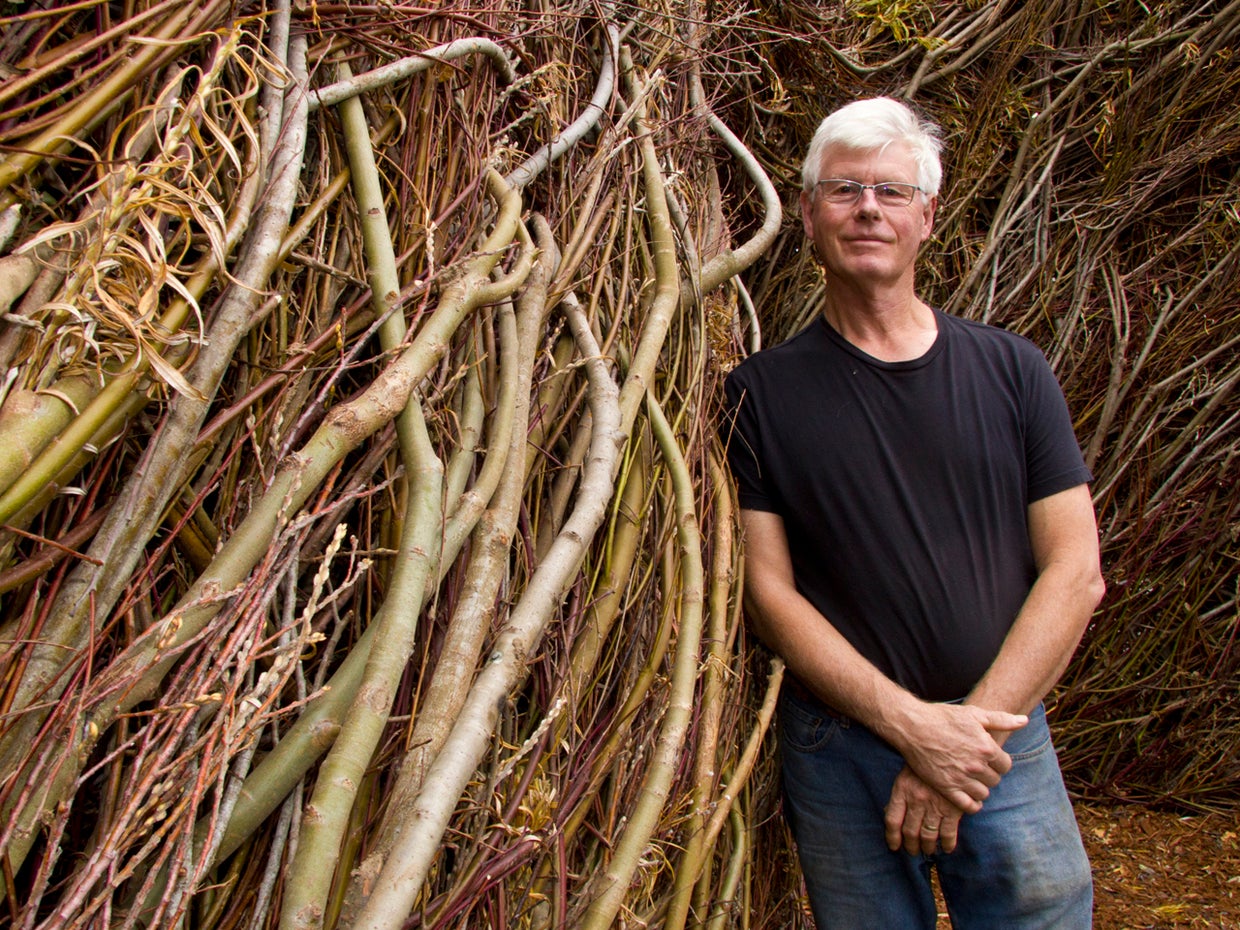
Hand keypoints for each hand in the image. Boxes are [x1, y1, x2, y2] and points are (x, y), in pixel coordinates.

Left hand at [884, 766, 964, 854]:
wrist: (950, 749)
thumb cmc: (925, 763)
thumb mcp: (906, 774)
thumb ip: (899, 795)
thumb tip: (889, 811)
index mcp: (902, 790)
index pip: (892, 820)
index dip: (892, 837)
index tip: (894, 847)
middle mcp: (917, 800)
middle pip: (910, 832)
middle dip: (911, 845)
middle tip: (913, 851)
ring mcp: (935, 806)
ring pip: (928, 836)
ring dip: (927, 847)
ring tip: (928, 850)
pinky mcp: (953, 809)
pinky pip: (948, 834)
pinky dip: (947, 844)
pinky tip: (946, 848)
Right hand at [889, 702, 1026, 812]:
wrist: (913, 726)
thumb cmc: (943, 717)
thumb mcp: (974, 713)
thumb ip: (1002, 719)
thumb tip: (1023, 721)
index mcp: (986, 747)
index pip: (1006, 766)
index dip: (998, 762)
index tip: (988, 759)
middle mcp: (976, 765)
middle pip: (995, 780)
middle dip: (988, 775)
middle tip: (977, 768)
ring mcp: (961, 778)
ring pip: (983, 794)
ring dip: (980, 788)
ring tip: (970, 780)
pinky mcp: (946, 787)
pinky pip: (968, 805)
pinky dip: (972, 804)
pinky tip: (968, 796)